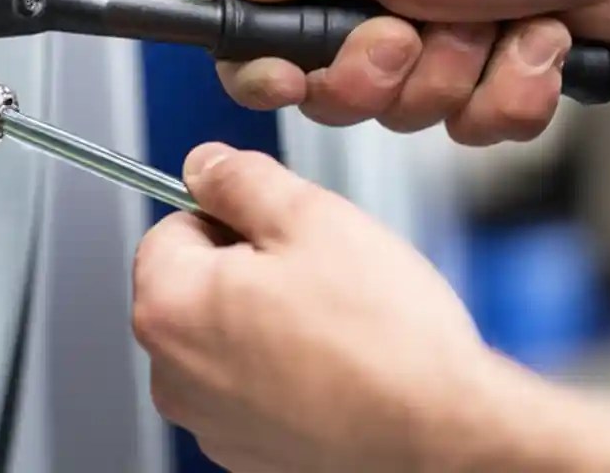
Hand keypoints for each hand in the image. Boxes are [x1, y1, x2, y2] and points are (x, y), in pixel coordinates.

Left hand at [133, 143, 609, 471]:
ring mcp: (206, 420)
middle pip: (195, 286)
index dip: (232, 217)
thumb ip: (239, 180)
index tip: (278, 230)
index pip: (173, 226)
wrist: (442, 439)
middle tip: (316, 276)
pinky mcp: (246, 452)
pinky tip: (335, 370)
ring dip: (266, 322)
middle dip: (248, 270)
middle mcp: (171, 373)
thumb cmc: (383, 340)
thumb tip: (204, 165)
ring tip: (332, 327)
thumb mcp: (309, 217)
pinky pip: (251, 389)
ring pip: (225, 339)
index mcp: (167, 307)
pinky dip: (283, 374)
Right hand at [189, 0, 609, 143]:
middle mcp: (382, 8)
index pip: (265, 39)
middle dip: (386, 74)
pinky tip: (536, 40)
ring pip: (411, 117)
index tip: (291, 77)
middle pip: (335, 94)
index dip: (270, 73)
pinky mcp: (490, 78)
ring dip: (463, 73)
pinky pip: (475, 127)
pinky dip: (514, 90)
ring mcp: (439, 47)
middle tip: (416, 28)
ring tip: (497, 17)